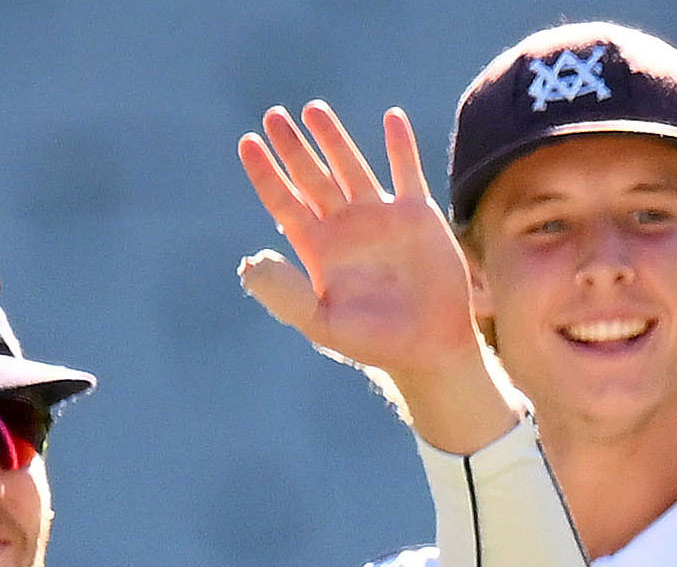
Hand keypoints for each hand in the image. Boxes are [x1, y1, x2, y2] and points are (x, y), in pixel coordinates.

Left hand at [238, 103, 515, 452]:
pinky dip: (400, 145)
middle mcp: (345, 227)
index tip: (247, 143)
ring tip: (313, 109)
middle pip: (311, 176)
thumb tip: (249, 262)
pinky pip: (406, 171)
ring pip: (350, 166)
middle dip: (292, 147)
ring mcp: (380, 218)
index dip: (265, 173)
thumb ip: (285, 296)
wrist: (429, 348)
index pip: (284, 201)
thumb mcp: (322, 324)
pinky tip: (391, 117)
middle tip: (273, 115)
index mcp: (318, 249)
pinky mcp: (417, 215)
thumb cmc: (374, 342)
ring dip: (333, 137)